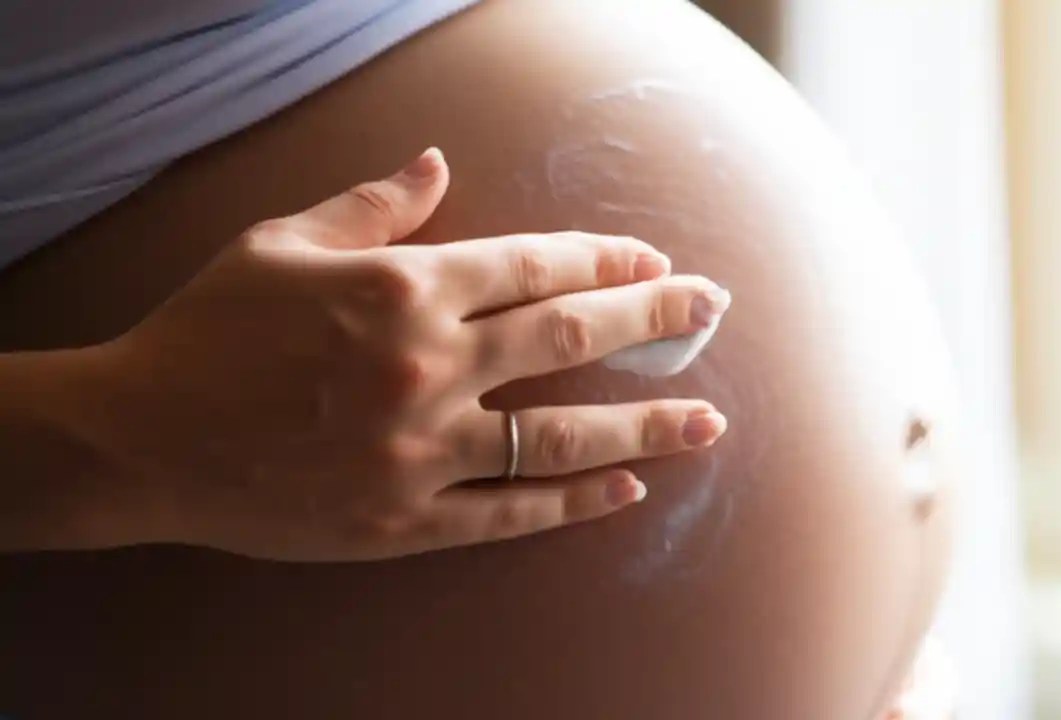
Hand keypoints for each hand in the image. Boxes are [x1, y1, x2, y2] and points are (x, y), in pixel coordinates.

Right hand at [82, 148, 729, 560]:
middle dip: (653, 320)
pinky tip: (626, 489)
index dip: (605, 260)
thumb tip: (438, 162)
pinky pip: (510, 511)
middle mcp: (425, 366)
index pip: (534, 265)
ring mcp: (419, 450)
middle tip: (715, 309)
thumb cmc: (210, 328)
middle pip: (569, 335)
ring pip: (560, 433)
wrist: (140, 438)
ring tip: (708, 419)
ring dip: (645, 423)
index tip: (655, 262)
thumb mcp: (283, 243)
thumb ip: (372, 205)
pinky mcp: (403, 522)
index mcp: (401, 288)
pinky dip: (574, 502)